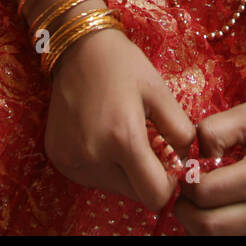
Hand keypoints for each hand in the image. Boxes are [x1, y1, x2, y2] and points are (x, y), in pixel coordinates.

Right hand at [44, 26, 194, 210]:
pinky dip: (103, 164)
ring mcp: (71, 160)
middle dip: (147, 176)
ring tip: (122, 134)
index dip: (169, 184)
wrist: (78, 48)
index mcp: (122, 138)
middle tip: (147, 142)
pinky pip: (92, 176)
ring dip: (125, 171)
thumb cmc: (124, 65)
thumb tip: (187, 164)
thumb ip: (181, 132)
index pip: (155, 197)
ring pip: (113, 188)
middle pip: (135, 194)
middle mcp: (93, 157)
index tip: (170, 161)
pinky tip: (102, 135)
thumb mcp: (160, 92)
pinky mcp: (58, 158)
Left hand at [174, 92, 245, 234]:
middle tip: (185, 190)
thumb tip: (192, 160)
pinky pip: (239, 241)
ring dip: (200, 223)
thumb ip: (212, 131)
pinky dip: (220, 230)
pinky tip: (218, 209)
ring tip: (200, 199)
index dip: (186, 182)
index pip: (206, 193)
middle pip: (210, 227)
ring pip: (221, 240)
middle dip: (187, 209)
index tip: (186, 170)